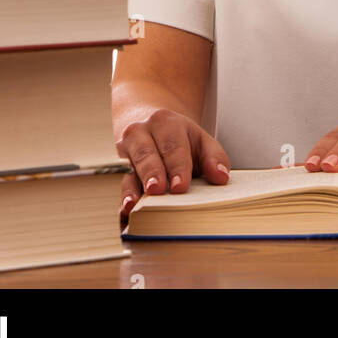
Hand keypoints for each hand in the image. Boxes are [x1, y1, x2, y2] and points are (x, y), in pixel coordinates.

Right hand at [116, 108, 230, 226]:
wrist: (150, 127)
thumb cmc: (180, 140)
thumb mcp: (200, 141)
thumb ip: (214, 157)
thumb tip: (221, 177)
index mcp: (166, 123)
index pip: (173, 146)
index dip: (177, 167)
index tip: (180, 186)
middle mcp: (141, 133)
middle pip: (146, 155)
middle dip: (152, 173)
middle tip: (157, 191)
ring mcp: (124, 151)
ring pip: (127, 170)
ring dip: (130, 189)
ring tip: (132, 205)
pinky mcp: (115, 169)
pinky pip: (115, 186)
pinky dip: (119, 200)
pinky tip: (122, 214)